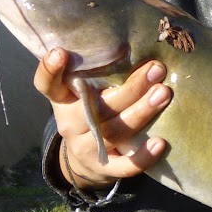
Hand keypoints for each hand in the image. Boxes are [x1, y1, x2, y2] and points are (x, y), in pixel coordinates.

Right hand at [34, 49, 169, 189]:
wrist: (86, 163)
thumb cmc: (93, 113)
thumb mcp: (87, 93)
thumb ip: (101, 74)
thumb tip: (142, 42)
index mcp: (63, 99)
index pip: (47, 84)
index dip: (50, 70)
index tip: (60, 52)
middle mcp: (70, 123)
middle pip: (95, 106)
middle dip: (129, 87)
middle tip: (156, 68)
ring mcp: (84, 148)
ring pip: (113, 130)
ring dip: (141, 112)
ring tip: (164, 93)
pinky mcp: (102, 169)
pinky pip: (122, 166)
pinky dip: (142, 156)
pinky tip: (160, 143)